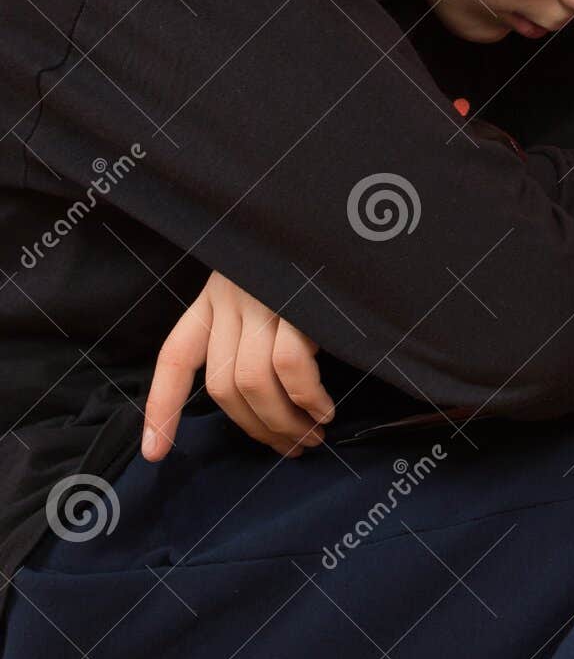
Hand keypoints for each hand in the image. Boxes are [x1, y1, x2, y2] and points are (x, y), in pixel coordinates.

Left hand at [142, 270, 334, 460]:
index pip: (176, 356)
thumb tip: (265, 402)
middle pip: (222, 385)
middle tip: (290, 448)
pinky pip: (289, 367)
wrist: (335, 203)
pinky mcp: (294, 298)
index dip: (162, 408)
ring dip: (283, 423)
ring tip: (311, 436)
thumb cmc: (315, 254)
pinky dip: (306, 399)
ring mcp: (260, 295)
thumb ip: (257, 330)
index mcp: (216, 294)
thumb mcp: (271, 284)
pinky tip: (324, 410)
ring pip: (251, 382)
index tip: (153, 454)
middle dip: (256, 428)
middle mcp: (230, 294)